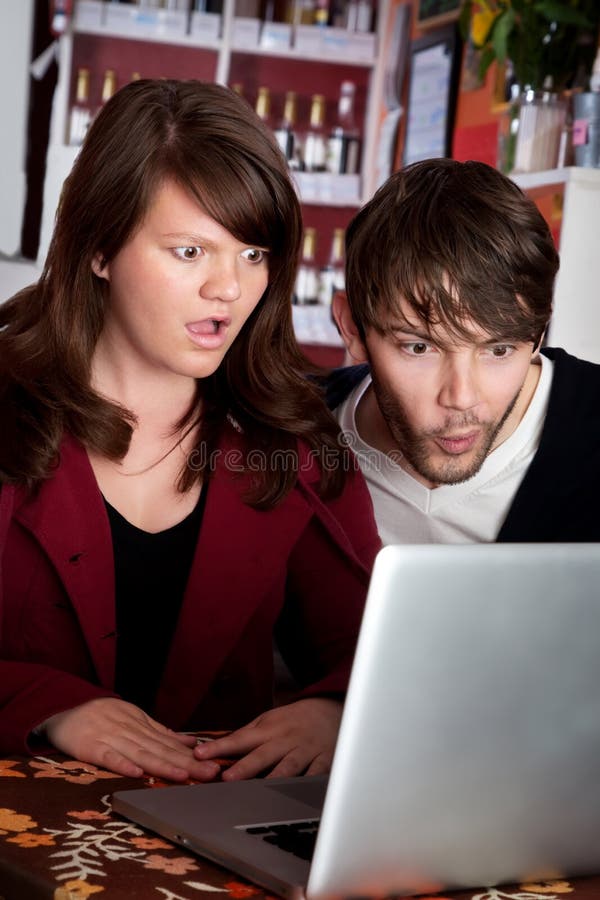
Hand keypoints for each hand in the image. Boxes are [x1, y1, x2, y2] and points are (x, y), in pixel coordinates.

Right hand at [42, 697, 221, 781]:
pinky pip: (108, 757)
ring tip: (183, 776)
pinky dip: (123, 765)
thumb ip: (161, 732)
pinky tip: (138, 774)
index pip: (171, 744)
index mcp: (142, 725)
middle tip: (210, 774)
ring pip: (140, 753)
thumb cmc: (103, 715)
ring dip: (162, 765)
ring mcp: (111, 738)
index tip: (214, 766)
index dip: (193, 756)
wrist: (66, 706)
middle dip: (187, 763)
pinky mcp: (91, 747)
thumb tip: (191, 743)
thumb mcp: (135, 718)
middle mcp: (131, 731)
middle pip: (162, 750)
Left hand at [193, 697, 342, 780]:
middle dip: (245, 766)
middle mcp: (286, 739)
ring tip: (258, 793)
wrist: (330, 709)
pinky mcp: (324, 760)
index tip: (199, 754)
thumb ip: (246, 735)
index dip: (220, 747)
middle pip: (263, 754)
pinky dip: (308, 784)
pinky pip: (316, 774)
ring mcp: (306, 750)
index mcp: (269, 729)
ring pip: (289, 766)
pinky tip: (297, 795)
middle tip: (227, 778)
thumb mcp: (268, 720)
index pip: (240, 738)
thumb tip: (217, 748)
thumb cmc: (293, 719)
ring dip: (273, 779)